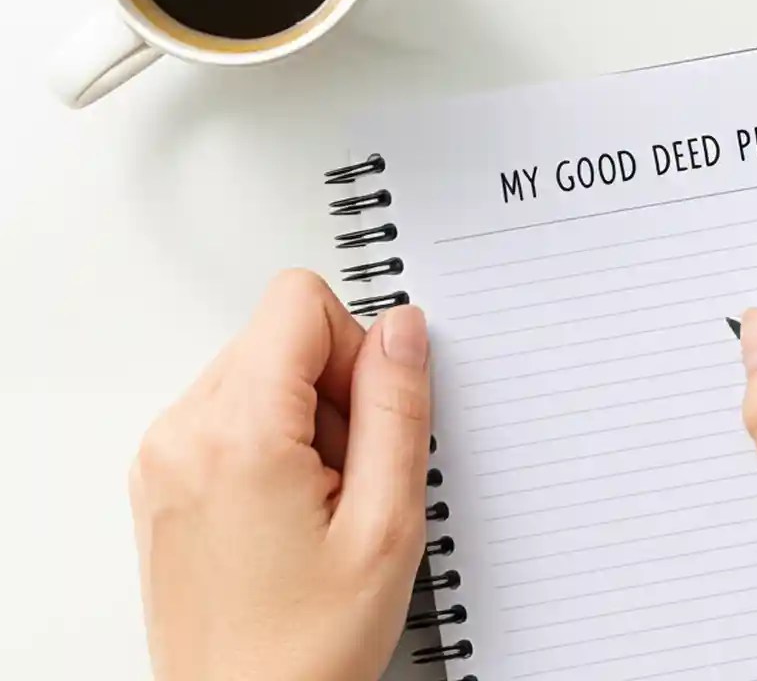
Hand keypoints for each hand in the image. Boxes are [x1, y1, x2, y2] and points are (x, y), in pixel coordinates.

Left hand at [129, 271, 431, 680]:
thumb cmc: (305, 649)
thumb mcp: (385, 523)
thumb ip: (397, 408)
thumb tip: (402, 329)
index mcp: (235, 432)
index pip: (300, 301)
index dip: (356, 347)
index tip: (369, 420)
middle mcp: (181, 431)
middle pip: (277, 334)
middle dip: (332, 389)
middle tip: (351, 477)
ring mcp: (163, 455)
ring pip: (256, 373)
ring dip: (303, 420)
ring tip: (320, 504)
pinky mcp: (162, 477)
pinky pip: (229, 415)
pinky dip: (271, 444)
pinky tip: (293, 511)